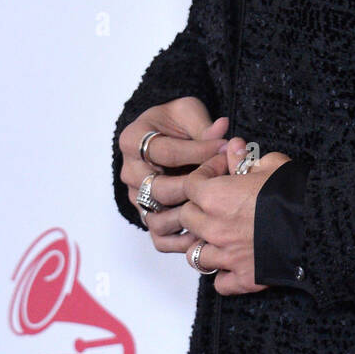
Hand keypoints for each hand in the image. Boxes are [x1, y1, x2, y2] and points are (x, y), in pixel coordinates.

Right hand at [118, 97, 230, 252]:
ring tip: (213, 208)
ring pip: (156, 217)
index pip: (164, 152)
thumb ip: (202, 125)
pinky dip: (181, 240)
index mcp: (133, 140)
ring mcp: (136, 197)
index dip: (198, 150)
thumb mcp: (188, 112)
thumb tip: (221, 130)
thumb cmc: (175, 122)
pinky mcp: (146, 216)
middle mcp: (129, 171)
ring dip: (187, 215)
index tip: (224, 148)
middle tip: (220, 180)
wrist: (165, 134)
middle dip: (193, 186)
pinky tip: (205, 230)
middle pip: (157, 189)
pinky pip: (159, 238)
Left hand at [177, 146, 292, 294]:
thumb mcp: (271, 164)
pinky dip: (223, 275)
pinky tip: (234, 263)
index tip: (220, 170)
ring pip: (195, 255)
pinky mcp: (244, 278)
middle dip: (197, 208)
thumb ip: (245, 157)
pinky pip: (220, 282)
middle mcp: (215, 228)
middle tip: (216, 202)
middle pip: (186, 219)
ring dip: (204, 244)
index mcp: (216, 197)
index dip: (204, 174)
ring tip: (219, 236)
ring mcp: (227, 256)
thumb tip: (234, 147)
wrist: (319, 225)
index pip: (190, 184)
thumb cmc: (295, 192)